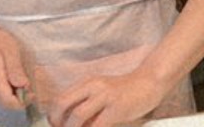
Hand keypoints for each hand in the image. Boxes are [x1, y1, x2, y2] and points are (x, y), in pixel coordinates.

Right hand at [0, 22, 28, 109]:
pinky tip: (8, 74)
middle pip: (7, 100)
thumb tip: (24, 86)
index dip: (24, 101)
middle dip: (20, 93)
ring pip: (3, 97)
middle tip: (28, 78)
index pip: (8, 102)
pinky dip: (7, 87)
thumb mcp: (10, 49)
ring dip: (14, 90)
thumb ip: (16, 69)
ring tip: (17, 73)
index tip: (32, 91)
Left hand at [50, 68, 166, 126]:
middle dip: (56, 121)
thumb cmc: (127, 90)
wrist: (150, 82)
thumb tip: (73, 122)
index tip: (55, 124)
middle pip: (63, 103)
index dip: (53, 114)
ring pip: (77, 116)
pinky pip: (97, 125)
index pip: (61, 97)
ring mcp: (105, 96)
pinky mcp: (117, 108)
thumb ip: (88, 102)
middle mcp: (94, 86)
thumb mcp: (103, 91)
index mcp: (88, 82)